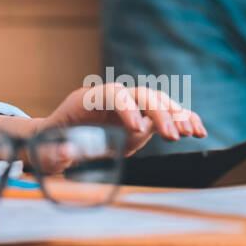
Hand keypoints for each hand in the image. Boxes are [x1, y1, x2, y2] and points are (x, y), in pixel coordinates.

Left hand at [41, 83, 206, 159]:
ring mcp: (127, 108)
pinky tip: (199, 131)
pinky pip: (164, 116)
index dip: (127, 107)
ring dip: (177, 115)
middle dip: (159, 112)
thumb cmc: (47, 146)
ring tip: (193, 132)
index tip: (137, 129)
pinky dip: (182, 120)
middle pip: (140, 94)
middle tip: (174, 136)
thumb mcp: (46, 151)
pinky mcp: (141, 122)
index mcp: (86, 101)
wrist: (53, 143)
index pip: (112, 93)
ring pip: (157, 102)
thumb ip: (56, 152)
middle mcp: (111, 100)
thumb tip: (69, 151)